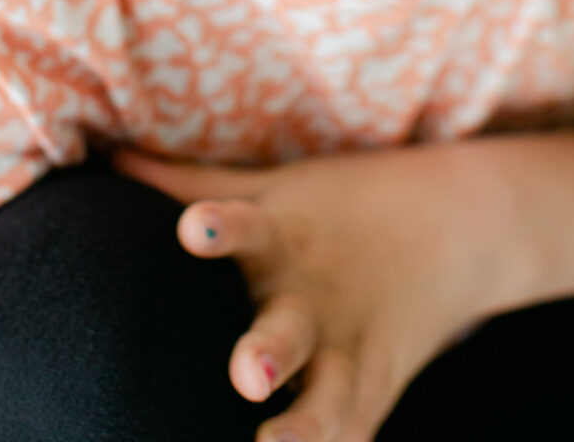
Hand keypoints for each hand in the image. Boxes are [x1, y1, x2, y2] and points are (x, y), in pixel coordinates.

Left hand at [115, 140, 499, 441]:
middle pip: (290, 328)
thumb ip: (193, 182)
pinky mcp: (378, 391)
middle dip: (270, 352)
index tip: (191, 229)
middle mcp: (315, 298)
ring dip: (306, 432)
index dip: (220, 229)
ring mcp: (352, 350)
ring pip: (330, 399)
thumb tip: (109, 159)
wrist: (464, 222)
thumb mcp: (274, 188)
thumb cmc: (342, 206)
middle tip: (250, 373)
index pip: (247, 226)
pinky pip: (353, 434)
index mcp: (285, 239)